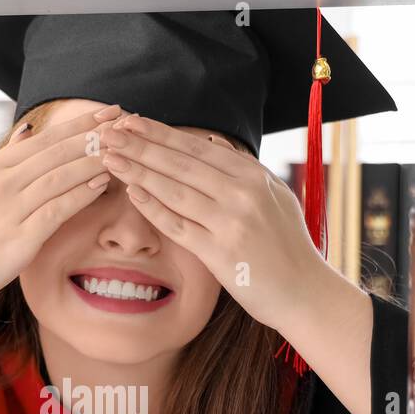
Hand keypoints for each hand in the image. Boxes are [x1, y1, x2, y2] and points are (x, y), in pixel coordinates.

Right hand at [0, 103, 121, 321]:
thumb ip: (4, 161)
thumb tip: (28, 129)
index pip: (43, 139)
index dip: (78, 124)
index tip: (107, 112)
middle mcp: (0, 184)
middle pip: (56, 152)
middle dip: (94, 134)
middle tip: (126, 122)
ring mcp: (8, 211)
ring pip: (60, 177)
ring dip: (94, 162)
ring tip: (123, 150)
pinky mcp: (18, 240)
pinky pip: (56, 211)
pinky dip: (81, 196)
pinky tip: (102, 185)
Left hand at [98, 113, 325, 334]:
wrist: (305, 291)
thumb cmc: (287, 246)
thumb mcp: (274, 196)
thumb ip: (243, 170)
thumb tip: (211, 143)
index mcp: (254, 176)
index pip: (197, 147)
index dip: (161, 133)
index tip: (132, 121)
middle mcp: (243, 193)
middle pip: (181, 162)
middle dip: (141, 145)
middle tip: (109, 131)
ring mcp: (231, 222)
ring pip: (174, 190)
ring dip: (138, 171)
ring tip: (110, 158)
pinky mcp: (220, 253)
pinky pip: (178, 226)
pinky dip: (153, 208)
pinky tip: (131, 193)